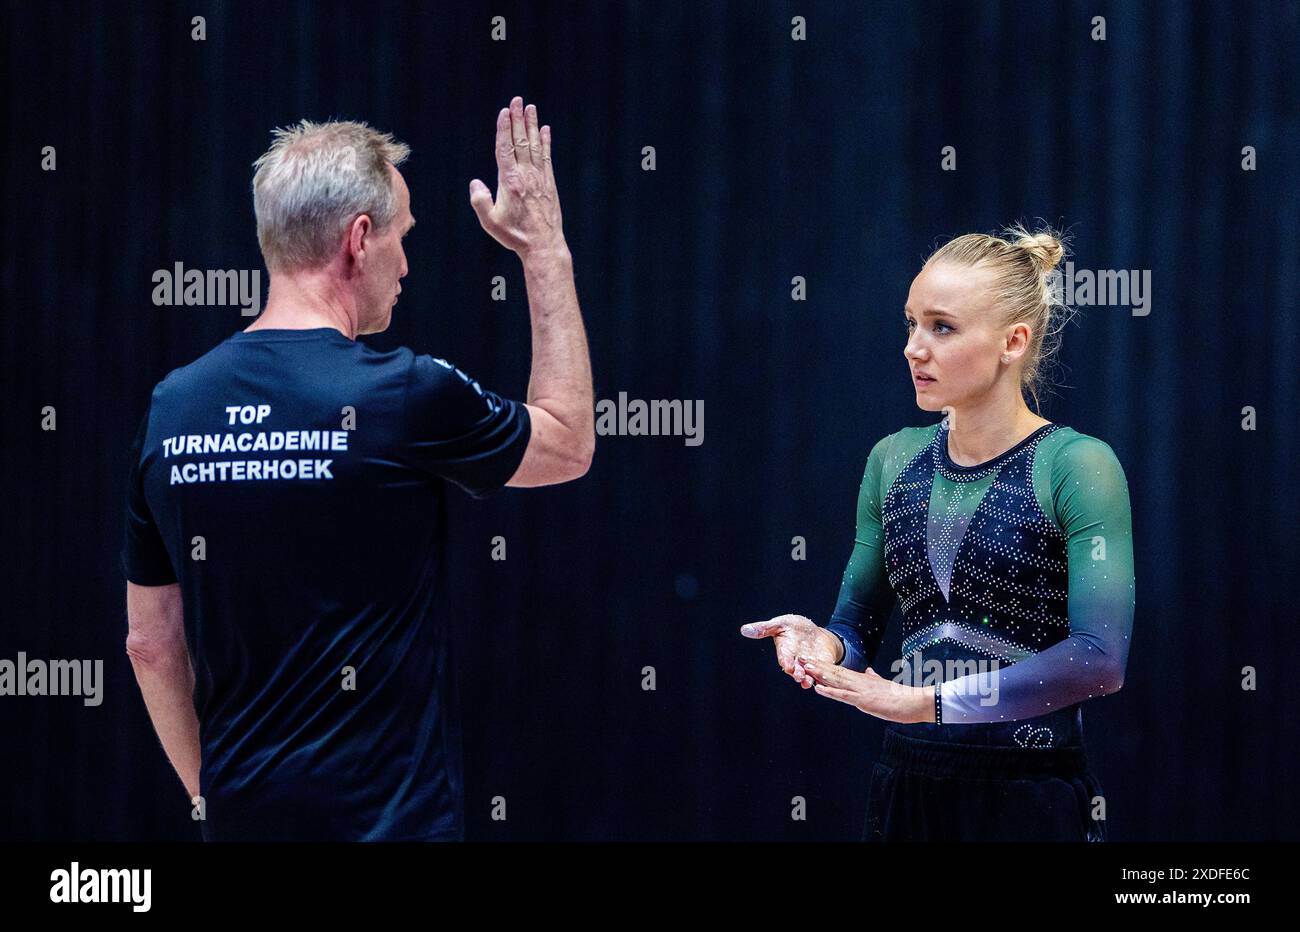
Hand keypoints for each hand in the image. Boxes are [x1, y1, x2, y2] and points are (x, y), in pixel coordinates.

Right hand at [469, 96, 565, 258]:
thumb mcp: (490, 221)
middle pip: (520, 141)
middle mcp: (526, 175)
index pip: (505, 149)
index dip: (504, 129)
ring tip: (530, 108)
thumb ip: (479, 200)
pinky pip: (546, 157)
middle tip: (517, 100)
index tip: (504, 112)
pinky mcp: (549, 183)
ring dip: (532, 126)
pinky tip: (545, 130)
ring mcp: (540, 178)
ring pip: (534, 146)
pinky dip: (545, 142)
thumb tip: (475, 182)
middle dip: (518, 119)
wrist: (543, 245)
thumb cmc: (514, 235)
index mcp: (509, 182)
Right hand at [740, 614, 841, 688]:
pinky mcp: (823, 664)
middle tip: (801, 677)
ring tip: (810, 682)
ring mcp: (810, 664)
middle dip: (798, 674)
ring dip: (810, 678)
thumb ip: (764, 629)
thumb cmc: (794, 627)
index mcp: (786, 652)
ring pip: (810, 674)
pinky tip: (827, 674)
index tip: (788, 666)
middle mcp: (797, 661)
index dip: (786, 663)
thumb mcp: (780, 624)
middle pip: (797, 670)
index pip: (785, 659)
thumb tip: (744, 629)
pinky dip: (825, 673)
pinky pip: (824, 670)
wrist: (814, 632)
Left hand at [799, 659, 932, 723]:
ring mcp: (860, 690)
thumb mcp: (884, 684)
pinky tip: (818, 688)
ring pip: (836, 680)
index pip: (840, 670)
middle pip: (834, 672)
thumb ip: (875, 678)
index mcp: (863, 678)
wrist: (913, 701)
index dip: (824, 665)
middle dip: (817, 665)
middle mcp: (859, 681)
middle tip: (801, 658)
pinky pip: (843, 695)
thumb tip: (870, 671)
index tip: (812, 659)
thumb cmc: (900, 696)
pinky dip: (829, 692)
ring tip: (805, 667)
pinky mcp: (864, 700)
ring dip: (819, 674)